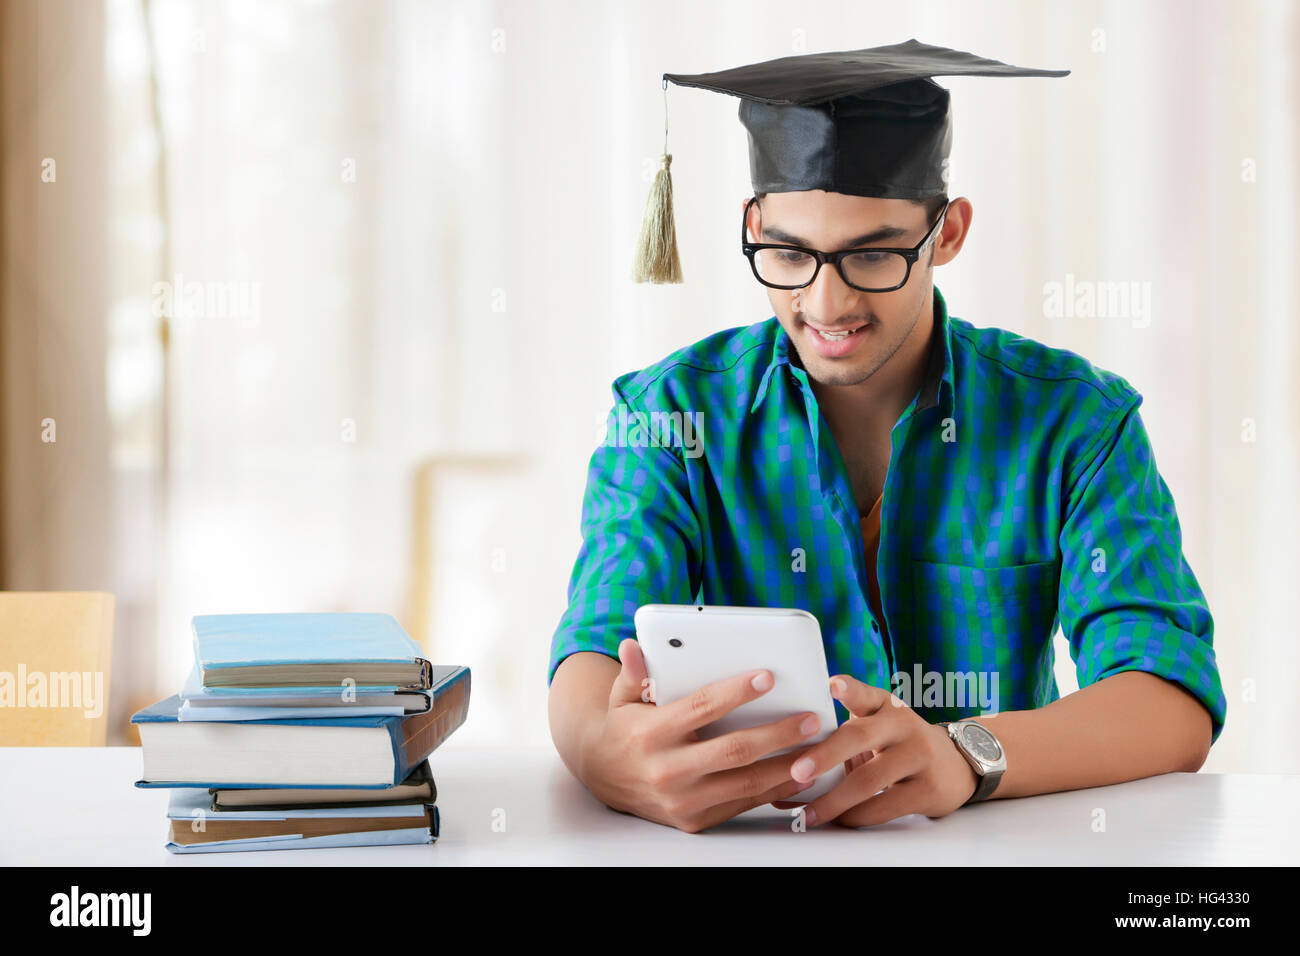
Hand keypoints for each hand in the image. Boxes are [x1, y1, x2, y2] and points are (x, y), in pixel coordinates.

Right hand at [579, 638, 823, 832]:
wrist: (604, 778)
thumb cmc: (624, 729)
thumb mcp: (622, 697)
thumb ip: (634, 672)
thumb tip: (632, 645)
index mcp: (651, 733)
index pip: (701, 708)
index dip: (737, 692)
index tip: (768, 677)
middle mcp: (667, 770)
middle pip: (734, 750)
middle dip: (777, 734)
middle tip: (810, 719)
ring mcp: (682, 800)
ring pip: (745, 783)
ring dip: (785, 766)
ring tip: (815, 749)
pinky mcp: (693, 820)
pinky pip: (742, 804)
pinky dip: (774, 791)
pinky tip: (796, 775)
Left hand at [773, 675, 978, 827]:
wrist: (956, 764)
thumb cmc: (897, 744)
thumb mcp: (878, 725)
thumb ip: (842, 732)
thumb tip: (784, 762)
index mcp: (885, 705)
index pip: (865, 694)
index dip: (850, 689)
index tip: (833, 686)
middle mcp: (903, 724)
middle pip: (860, 737)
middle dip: (825, 755)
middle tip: (797, 771)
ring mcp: (920, 755)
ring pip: (869, 779)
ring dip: (834, 800)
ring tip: (808, 812)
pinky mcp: (928, 788)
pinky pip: (885, 805)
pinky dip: (857, 815)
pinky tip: (839, 820)